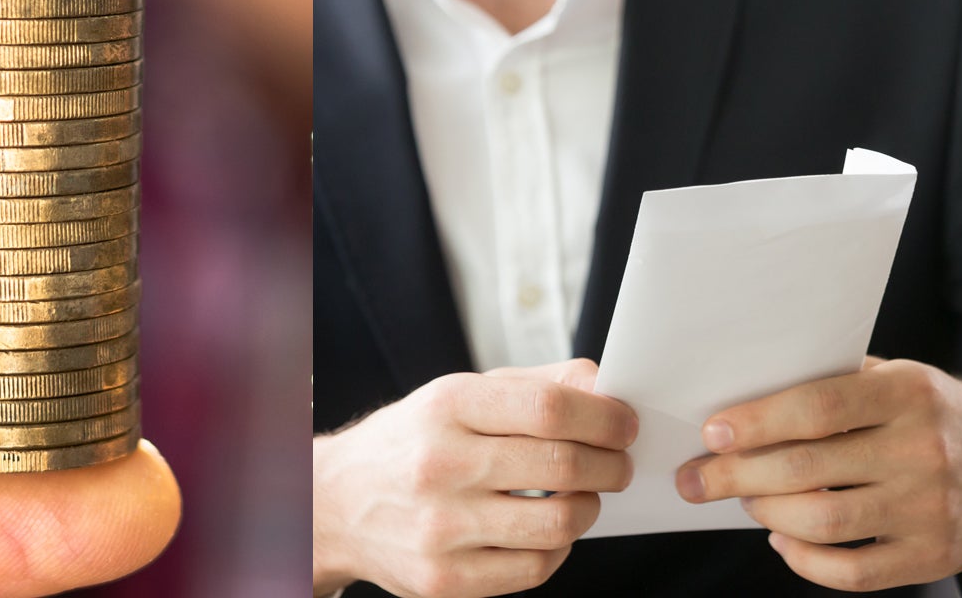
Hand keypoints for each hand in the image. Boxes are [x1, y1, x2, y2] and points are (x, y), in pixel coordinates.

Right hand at [311, 358, 638, 596]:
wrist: (336, 503)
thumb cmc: (415, 442)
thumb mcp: (463, 394)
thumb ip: (538, 384)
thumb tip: (606, 385)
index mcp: (447, 406)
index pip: (548, 407)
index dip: (603, 416)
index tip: (625, 424)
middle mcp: (439, 464)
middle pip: (562, 464)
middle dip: (611, 464)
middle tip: (619, 463)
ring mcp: (440, 527)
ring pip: (557, 523)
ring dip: (589, 507)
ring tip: (584, 495)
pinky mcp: (443, 578)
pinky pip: (533, 569)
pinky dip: (558, 549)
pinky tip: (548, 530)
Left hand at [675, 357, 961, 590]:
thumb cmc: (936, 415)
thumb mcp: (903, 380)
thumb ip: (841, 384)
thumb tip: (751, 395)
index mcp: (908, 394)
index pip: (819, 406)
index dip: (758, 421)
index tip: (713, 433)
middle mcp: (921, 450)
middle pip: (807, 467)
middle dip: (737, 476)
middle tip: (697, 479)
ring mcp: (927, 509)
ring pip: (822, 521)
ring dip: (767, 513)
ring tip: (747, 501)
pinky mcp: (929, 556)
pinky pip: (851, 572)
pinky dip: (804, 560)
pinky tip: (782, 538)